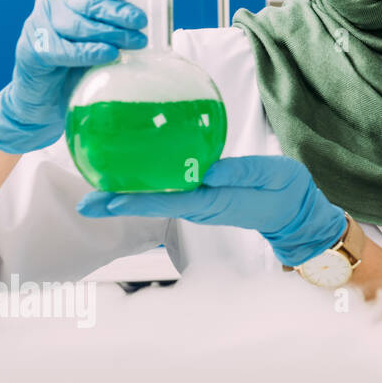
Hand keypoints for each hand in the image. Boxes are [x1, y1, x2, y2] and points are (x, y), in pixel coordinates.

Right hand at [0, 0, 146, 153]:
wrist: (45, 100)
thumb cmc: (78, 69)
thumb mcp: (101, 46)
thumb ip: (116, 33)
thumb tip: (149, 32)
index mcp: (73, 1)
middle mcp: (55, 8)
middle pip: (89, 5)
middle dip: (118, 12)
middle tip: (141, 21)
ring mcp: (39, 27)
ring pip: (78, 25)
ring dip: (109, 34)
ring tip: (135, 42)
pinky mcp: (31, 50)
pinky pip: (63, 49)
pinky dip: (88, 52)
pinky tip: (108, 54)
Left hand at [77, 155, 348, 266]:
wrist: (297, 213)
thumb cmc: (288, 191)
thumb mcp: (275, 174)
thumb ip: (243, 171)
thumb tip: (207, 170)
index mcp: (218, 201)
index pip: (172, 201)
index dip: (140, 201)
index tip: (111, 201)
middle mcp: (203, 206)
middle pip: (155, 204)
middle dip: (120, 202)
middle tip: (85, 200)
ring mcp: (201, 205)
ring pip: (159, 200)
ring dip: (127, 196)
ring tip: (95, 189)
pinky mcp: (203, 200)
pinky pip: (169, 194)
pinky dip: (146, 189)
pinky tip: (130, 179)